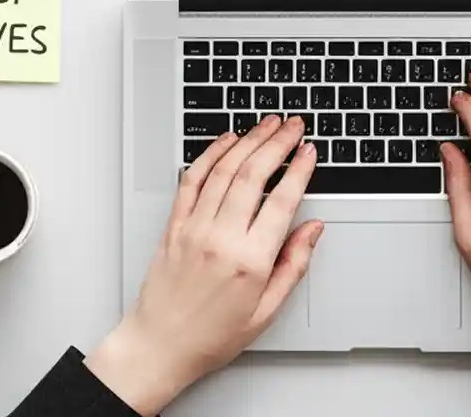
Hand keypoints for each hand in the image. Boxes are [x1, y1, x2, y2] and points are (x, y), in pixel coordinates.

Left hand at [85, 116, 322, 415]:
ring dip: (249, 141)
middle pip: (254, 174)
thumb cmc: (211, 336)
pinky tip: (226, 141)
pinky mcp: (174, 225)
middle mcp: (220, 238)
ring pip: (224, 170)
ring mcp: (194, 228)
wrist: (158, 346)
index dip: (299, 169)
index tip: (309, 151)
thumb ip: (294, 265)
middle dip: (278, 142)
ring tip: (267, 125)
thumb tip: (312, 230)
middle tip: (293, 126)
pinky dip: (210, 154)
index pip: (282, 200)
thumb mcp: (267, 311)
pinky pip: (192, 180)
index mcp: (250, 261)